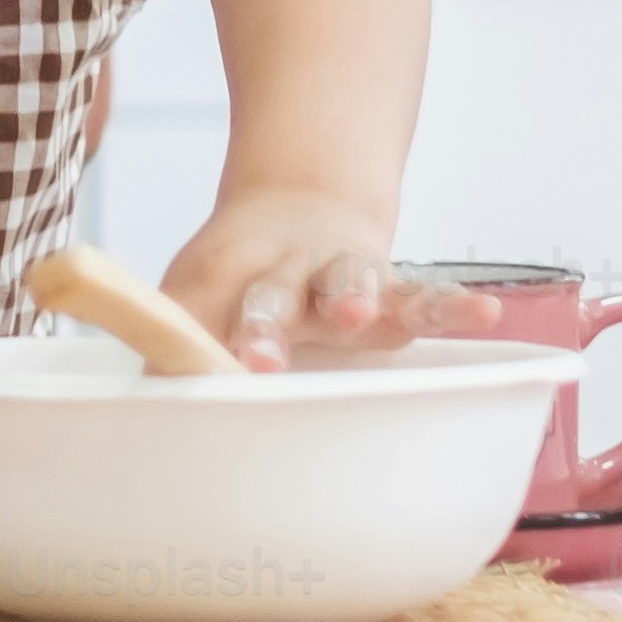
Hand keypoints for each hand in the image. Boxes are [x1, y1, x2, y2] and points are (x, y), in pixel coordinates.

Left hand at [161, 192, 481, 368]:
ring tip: (355, 312)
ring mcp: (339, 278)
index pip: (198, 315)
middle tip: (257, 355)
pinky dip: (452, 304)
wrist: (302, 199)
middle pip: (270, 298)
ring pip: (348, 283)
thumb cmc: (242, 272)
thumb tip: (138, 422)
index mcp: (223, 279)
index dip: (187, 349)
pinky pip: (424, 295)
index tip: (175, 382)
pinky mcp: (392, 289)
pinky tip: (483, 312)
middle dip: (264, 328)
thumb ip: (171, 353)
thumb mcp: (195, 295)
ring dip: (351, 296)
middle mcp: (282, 275)